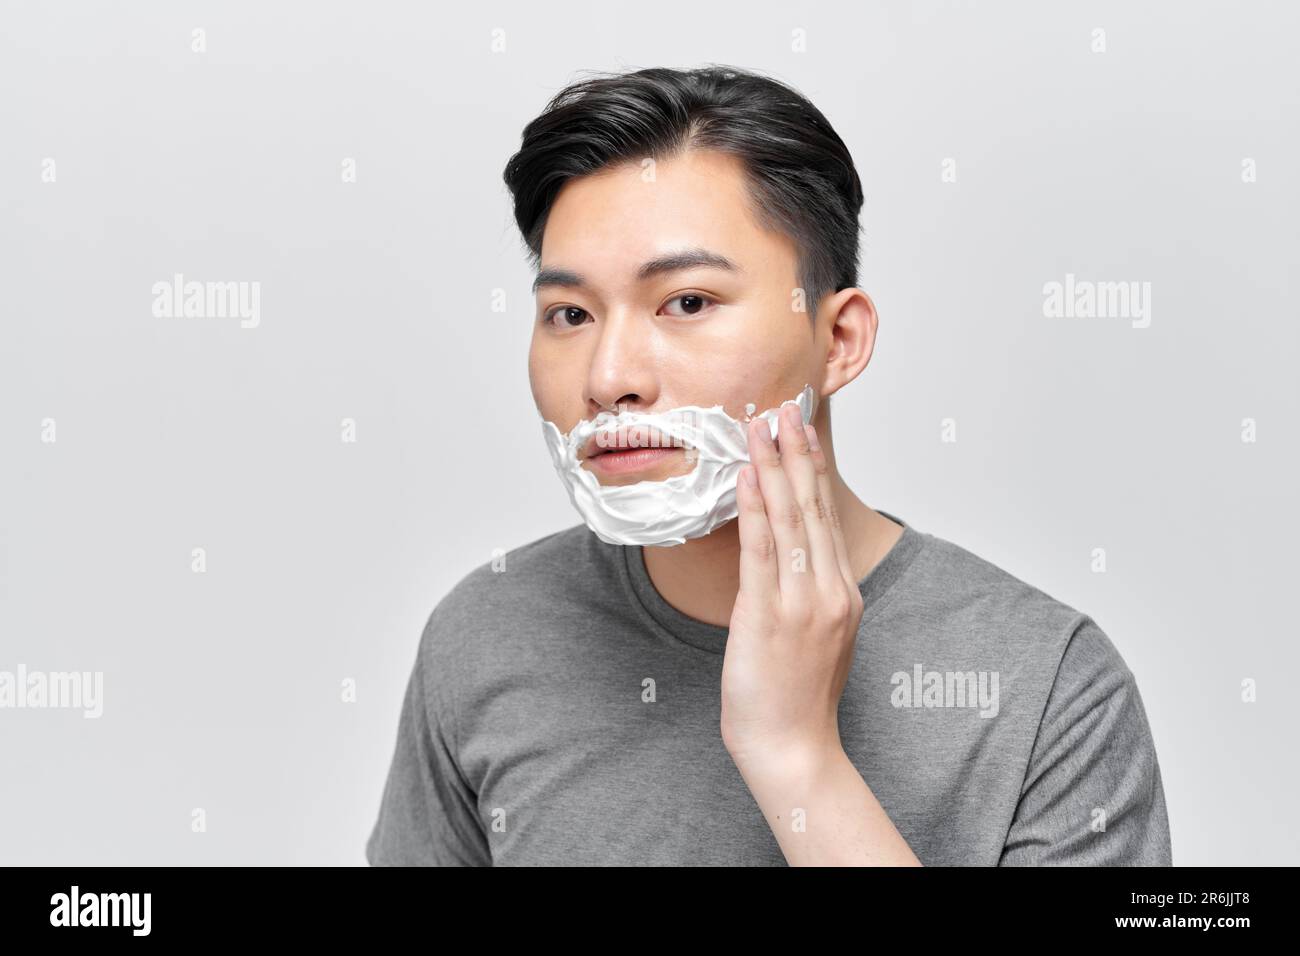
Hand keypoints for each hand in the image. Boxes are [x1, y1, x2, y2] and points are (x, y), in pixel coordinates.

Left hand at [720, 401, 864, 772]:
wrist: (794, 749)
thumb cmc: (797, 700)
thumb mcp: (818, 639)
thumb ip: (811, 596)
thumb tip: (791, 560)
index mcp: (843, 593)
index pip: (825, 517)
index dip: (812, 470)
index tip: (801, 432)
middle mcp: (830, 590)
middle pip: (812, 507)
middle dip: (796, 453)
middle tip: (784, 408)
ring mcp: (803, 602)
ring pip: (789, 519)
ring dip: (774, 466)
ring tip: (762, 425)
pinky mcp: (770, 615)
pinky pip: (762, 550)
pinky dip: (755, 508)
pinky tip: (746, 476)